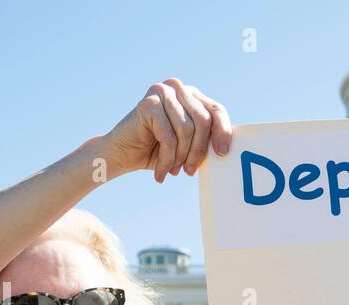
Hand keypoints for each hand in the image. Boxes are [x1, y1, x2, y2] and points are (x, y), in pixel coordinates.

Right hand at [102, 79, 232, 182]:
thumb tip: (226, 148)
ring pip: (187, 130)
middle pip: (203, 121)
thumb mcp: (188, 144)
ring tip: (173, 171)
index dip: (223, 133)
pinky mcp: (148, 104)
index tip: (221, 155)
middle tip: (190, 171)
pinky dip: (167, 159)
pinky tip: (161, 172)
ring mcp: (162, 93)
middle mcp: (177, 88)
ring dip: (181, 157)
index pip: (217, 110)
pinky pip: (169, 137)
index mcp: (191, 94)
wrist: (122, 154)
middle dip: (199, 151)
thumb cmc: (157, 150)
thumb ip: (206, 138)